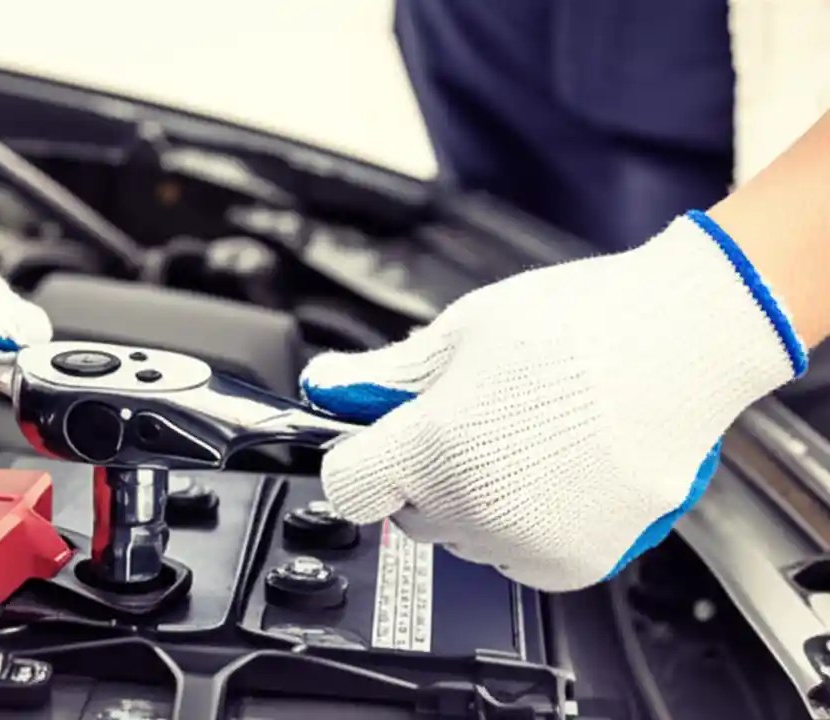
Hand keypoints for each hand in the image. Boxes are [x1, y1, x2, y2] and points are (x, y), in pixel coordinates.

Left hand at [300, 212, 805, 590]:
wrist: (684, 344)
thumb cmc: (582, 326)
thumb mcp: (461, 331)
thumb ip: (383, 375)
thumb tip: (327, 385)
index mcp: (439, 447)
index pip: (344, 486)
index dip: (354, 453)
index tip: (372, 436)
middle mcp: (479, 509)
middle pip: (402, 510)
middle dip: (418, 470)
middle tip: (466, 417)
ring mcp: (527, 544)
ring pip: (458, 535)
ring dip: (470, 499)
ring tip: (520, 436)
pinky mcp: (571, 566)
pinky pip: (511, 554)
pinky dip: (519, 523)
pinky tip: (549, 469)